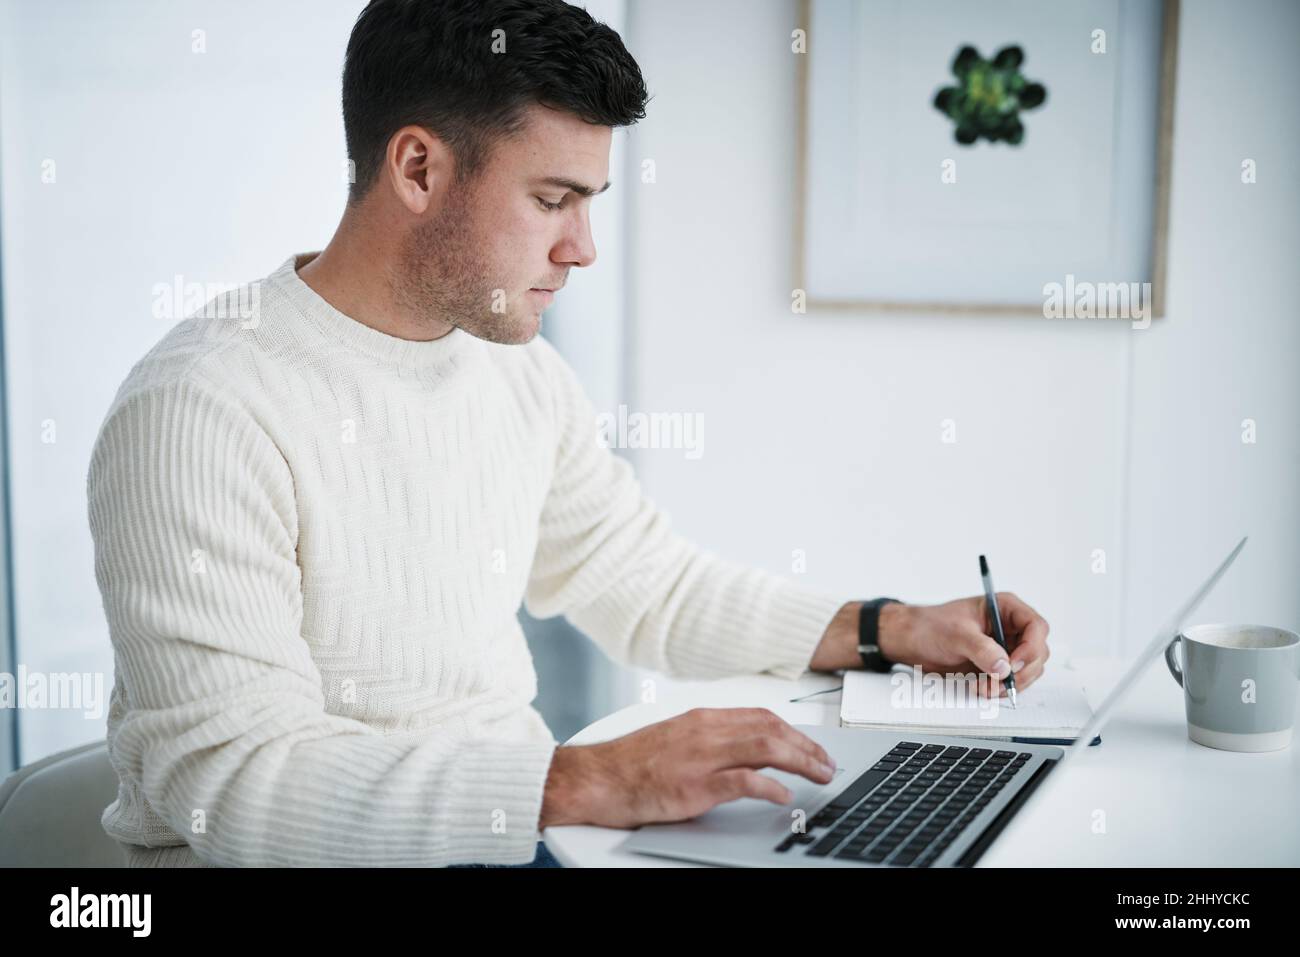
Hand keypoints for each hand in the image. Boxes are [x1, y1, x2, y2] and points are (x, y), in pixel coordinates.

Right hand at [538, 707, 836, 828]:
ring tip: (819, 775)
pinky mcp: (694, 785)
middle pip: (771, 729)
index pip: (762, 716)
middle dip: (807, 746)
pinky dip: (769, 787)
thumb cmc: (631, 763)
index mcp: (702, 719)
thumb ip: (711, 741)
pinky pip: (742, 782)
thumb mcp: (676, 740)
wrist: (596, 777)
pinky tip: (783, 796)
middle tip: (827, 763)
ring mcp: (701, 757)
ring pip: (765, 748)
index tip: (813, 746)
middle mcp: (706, 731)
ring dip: (800, 762)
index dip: (794, 731)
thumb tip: (746, 753)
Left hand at [878, 594, 1049, 698]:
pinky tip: (980, 687)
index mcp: (1005, 608)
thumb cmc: (930, 626)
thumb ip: (982, 650)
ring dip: (1010, 684)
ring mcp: (1006, 648)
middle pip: (1038, 653)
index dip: (1031, 647)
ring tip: (983, 686)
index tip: (1012, 664)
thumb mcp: (956, 635)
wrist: (912, 641)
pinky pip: (1012, 682)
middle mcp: (1010, 628)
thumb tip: (1004, 667)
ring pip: (1028, 671)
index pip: (1036, 627)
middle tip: (998, 682)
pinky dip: (1000, 689)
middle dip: (1020, 672)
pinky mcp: (998, 666)